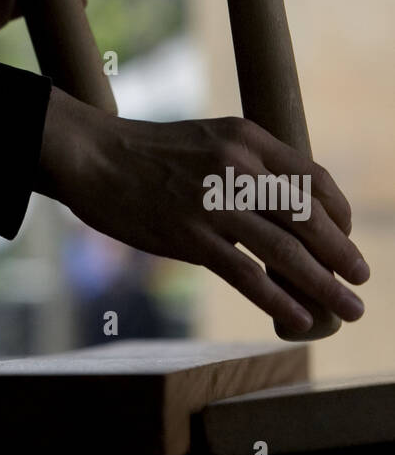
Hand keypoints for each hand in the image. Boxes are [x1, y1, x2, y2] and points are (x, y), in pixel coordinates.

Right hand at [36, 91, 369, 334]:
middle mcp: (237, 165)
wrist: (93, 155)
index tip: (345, 236)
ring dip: (324, 283)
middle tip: (362, 278)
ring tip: (350, 307)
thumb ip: (246, 164)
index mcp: (246, 137)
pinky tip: (298, 317)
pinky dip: (277, 299)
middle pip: (307, 216)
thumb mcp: (208, 140)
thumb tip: (286, 207)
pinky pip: (244, 273)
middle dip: (341, 253)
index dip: (337, 213)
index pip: (312, 177)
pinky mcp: (188, 235)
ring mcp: (213, 202)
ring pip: (284, 249)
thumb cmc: (147, 152)